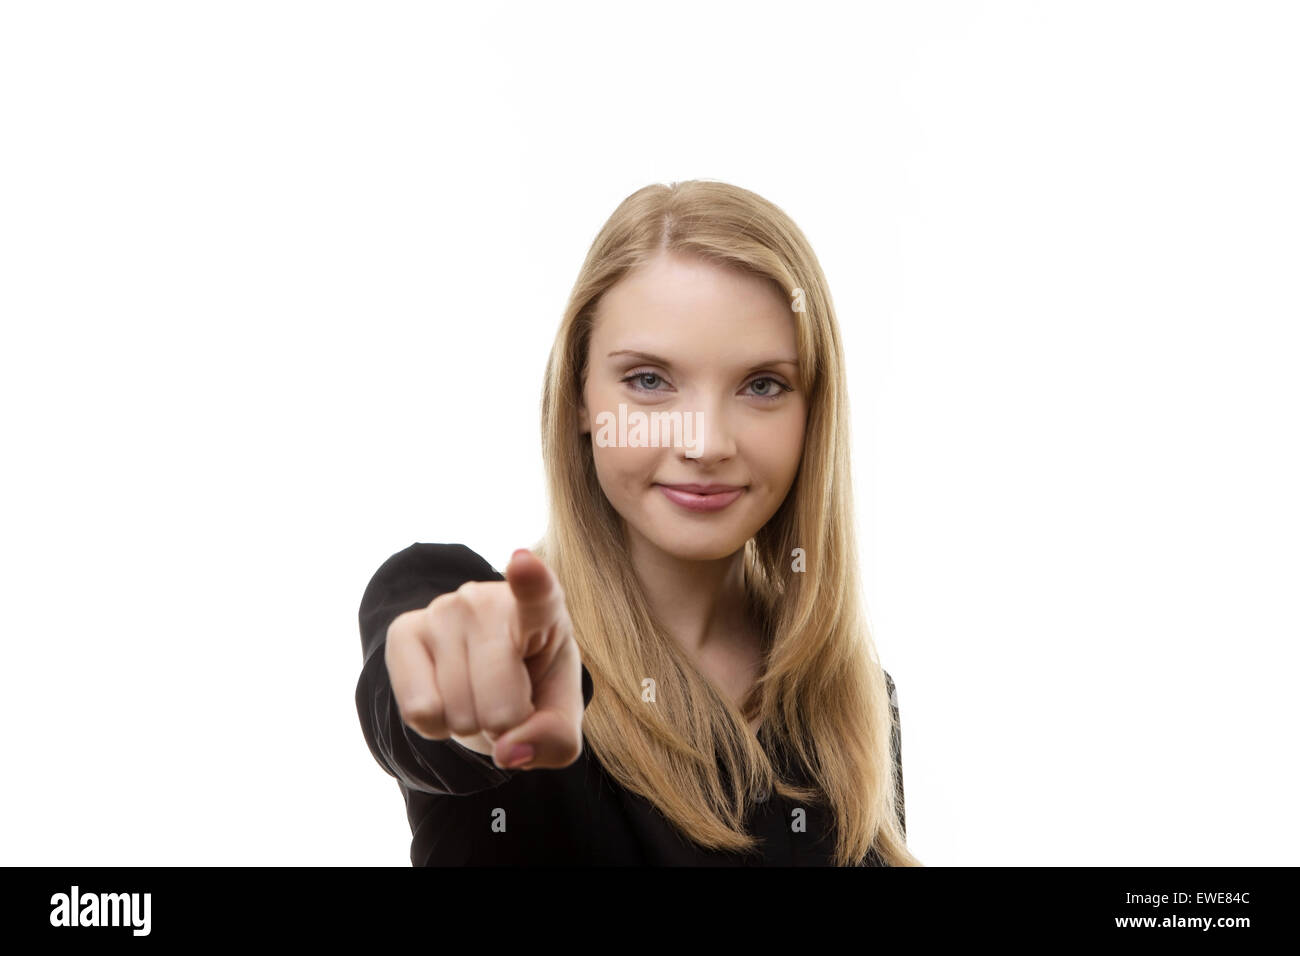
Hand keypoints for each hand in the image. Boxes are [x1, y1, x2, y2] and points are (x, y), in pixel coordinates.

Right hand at [384, 548, 583, 770]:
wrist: (485, 676)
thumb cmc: (532, 688)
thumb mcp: (559, 718)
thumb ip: (553, 739)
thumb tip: (508, 750)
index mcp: (544, 609)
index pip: (538, 594)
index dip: (531, 581)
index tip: (524, 563)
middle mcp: (488, 600)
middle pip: (500, 706)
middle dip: (506, 726)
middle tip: (508, 703)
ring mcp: (443, 610)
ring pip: (458, 713)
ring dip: (471, 725)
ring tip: (478, 696)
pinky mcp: (404, 631)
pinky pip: (420, 711)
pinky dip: (437, 727)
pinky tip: (446, 698)